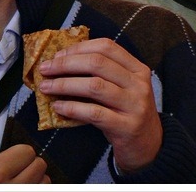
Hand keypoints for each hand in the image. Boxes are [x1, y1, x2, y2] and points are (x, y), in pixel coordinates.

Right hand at [0, 101, 48, 183]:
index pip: (27, 151)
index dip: (18, 152)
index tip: (5, 159)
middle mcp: (10, 189)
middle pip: (39, 164)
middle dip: (27, 163)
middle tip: (12, 168)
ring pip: (45, 178)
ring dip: (34, 176)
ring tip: (17, 179)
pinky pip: (46, 188)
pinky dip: (37, 185)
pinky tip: (22, 185)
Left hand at [36, 37, 161, 172]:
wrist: (150, 147)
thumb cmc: (127, 113)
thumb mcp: (122, 88)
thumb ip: (102, 74)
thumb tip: (62, 62)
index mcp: (137, 68)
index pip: (106, 47)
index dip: (79, 48)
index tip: (57, 55)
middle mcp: (138, 84)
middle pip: (97, 63)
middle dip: (66, 64)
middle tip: (45, 69)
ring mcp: (134, 105)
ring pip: (94, 86)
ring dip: (65, 85)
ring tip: (46, 88)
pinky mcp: (126, 127)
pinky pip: (94, 113)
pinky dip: (72, 108)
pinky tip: (58, 107)